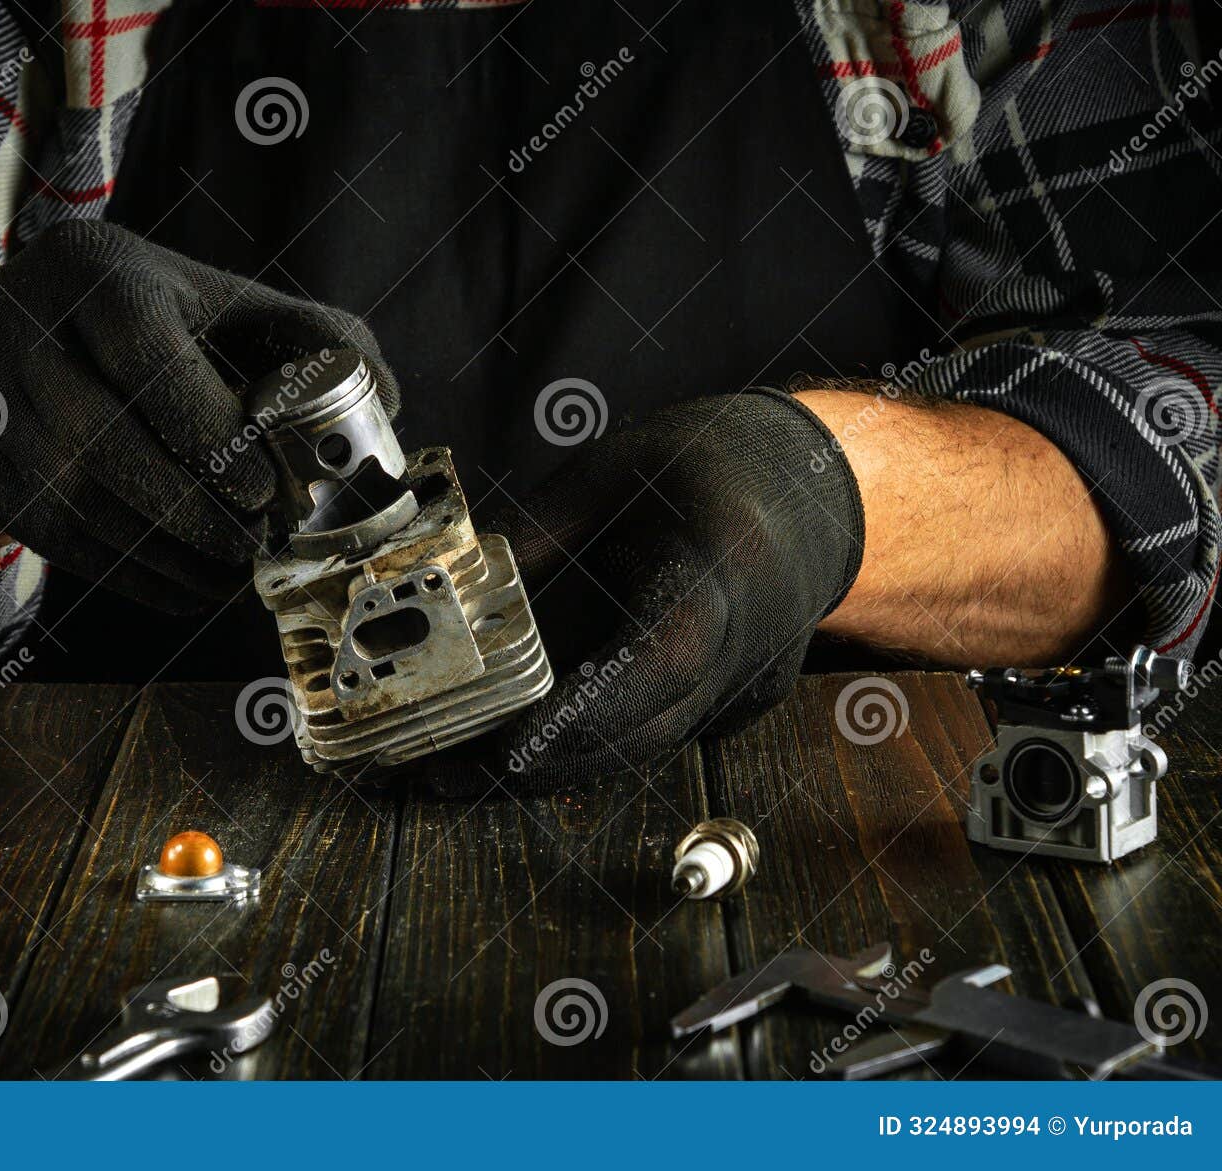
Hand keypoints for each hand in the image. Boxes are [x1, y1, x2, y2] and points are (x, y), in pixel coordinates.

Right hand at [0, 220, 398, 610]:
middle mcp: (18, 321)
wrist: (26, 333)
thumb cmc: (154, 324)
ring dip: (164, 553)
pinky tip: (186, 585)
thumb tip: (383, 398)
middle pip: (102, 439)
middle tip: (252, 546)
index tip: (261, 490)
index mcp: (94, 269)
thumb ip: (311, 338)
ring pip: (73, 499)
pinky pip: (50, 537)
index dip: (204, 427)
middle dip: (191, 509)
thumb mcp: (223, 306)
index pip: (142, 350)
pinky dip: (128, 573)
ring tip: (229, 573)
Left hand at [444, 388, 861, 793]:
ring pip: (642, 748)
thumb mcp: (610, 469)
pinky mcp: (738, 708)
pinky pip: (655, 735)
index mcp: (723, 564)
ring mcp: (750, 684)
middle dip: (538, 762)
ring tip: (460, 766)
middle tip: (444, 772)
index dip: (584, 712)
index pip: (659, 661)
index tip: (504, 744)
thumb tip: (452, 594)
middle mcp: (749, 639)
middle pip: (642, 732)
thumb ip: (535, 535)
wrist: (815, 487)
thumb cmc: (712, 464)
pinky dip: (591, 744)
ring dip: (554, 764)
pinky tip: (525, 739)